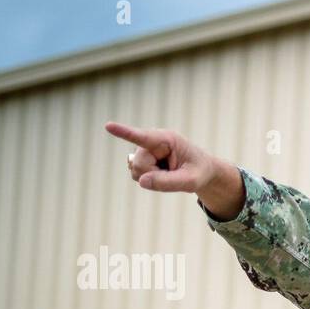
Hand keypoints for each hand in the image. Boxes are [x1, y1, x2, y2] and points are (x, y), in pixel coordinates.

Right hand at [105, 121, 243, 216]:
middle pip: (140, 165)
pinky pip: (138, 176)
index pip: (142, 137)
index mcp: (167, 139)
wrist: (201, 170)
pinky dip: (150, 181)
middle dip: (154, 175)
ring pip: (137, 172)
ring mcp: (144, 151)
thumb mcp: (191, 181)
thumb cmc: (199, 171)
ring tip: (169, 172)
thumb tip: (141, 181)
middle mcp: (151, 142)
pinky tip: (162, 173)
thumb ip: (169, 182)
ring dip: (153, 178)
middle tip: (174, 173)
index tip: (108, 126)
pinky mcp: (141, 160)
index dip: (124, 132)